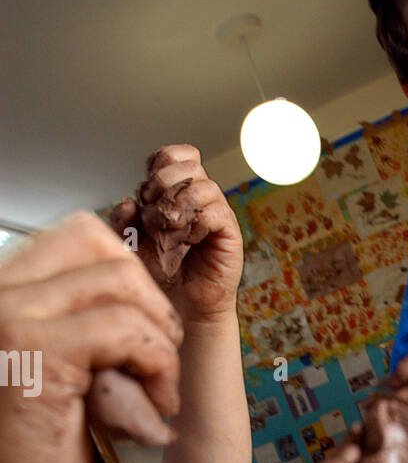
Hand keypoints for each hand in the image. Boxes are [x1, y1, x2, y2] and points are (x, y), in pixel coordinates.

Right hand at [0, 213, 181, 462]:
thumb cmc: (38, 446)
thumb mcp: (68, 366)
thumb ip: (86, 319)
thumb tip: (139, 281)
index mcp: (4, 290)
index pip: (79, 233)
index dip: (130, 274)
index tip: (146, 330)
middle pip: (101, 245)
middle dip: (149, 300)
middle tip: (158, 358)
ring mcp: (10, 317)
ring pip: (120, 283)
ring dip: (158, 339)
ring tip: (155, 390)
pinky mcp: (37, 354)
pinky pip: (125, 328)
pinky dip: (156, 364)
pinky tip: (151, 406)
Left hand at [110, 144, 243, 325]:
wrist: (179, 307)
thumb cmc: (158, 275)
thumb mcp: (130, 244)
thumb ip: (123, 222)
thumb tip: (127, 201)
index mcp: (176, 192)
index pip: (173, 155)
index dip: (158, 165)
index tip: (145, 195)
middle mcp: (198, 198)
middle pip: (190, 163)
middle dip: (164, 184)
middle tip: (152, 213)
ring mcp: (216, 214)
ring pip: (204, 185)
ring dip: (179, 205)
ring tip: (167, 229)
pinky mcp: (229, 234)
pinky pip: (217, 212)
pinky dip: (196, 222)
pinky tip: (186, 240)